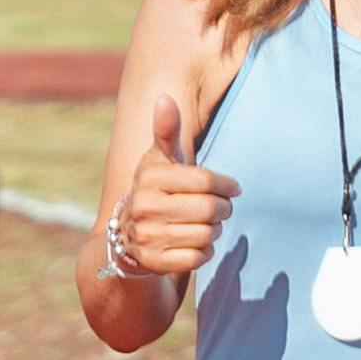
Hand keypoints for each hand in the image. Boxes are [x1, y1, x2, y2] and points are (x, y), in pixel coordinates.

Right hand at [108, 93, 237, 281]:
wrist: (127, 234)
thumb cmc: (155, 189)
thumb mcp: (159, 159)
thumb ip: (166, 131)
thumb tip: (165, 98)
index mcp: (149, 177)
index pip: (204, 180)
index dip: (226, 185)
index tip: (233, 188)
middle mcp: (144, 206)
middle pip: (208, 209)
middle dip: (223, 209)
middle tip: (223, 208)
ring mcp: (147, 236)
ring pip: (206, 234)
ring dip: (215, 230)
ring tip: (210, 224)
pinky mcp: (154, 262)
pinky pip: (197, 258)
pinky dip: (205, 251)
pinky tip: (197, 242)